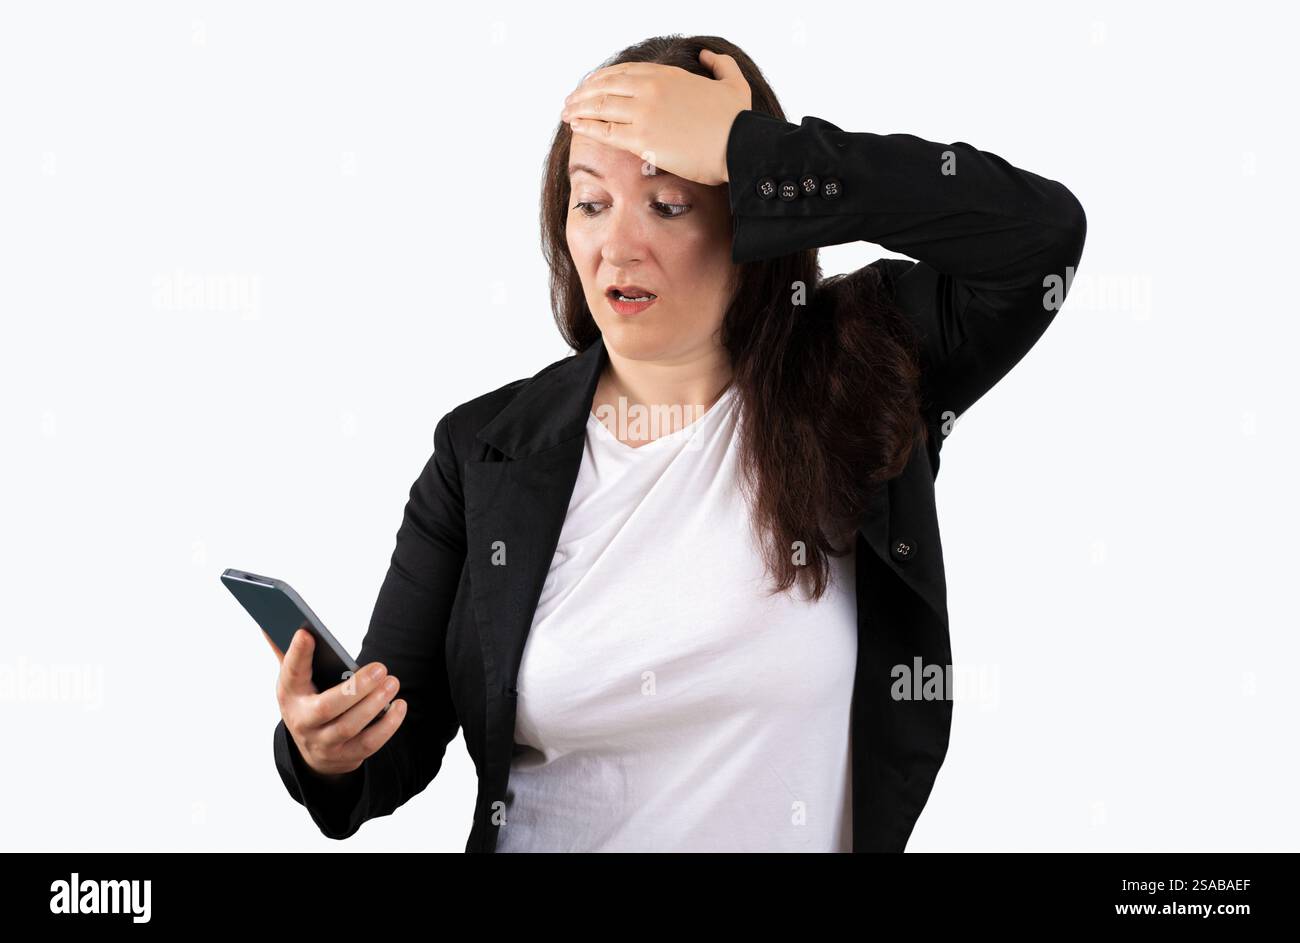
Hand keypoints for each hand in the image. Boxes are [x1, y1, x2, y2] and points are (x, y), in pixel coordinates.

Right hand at [273, 628, 405, 779]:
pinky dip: (387, 725)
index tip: (306, 633)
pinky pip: (369, 743)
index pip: (291, 674)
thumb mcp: (295, 680)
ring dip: (374, 704)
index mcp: (289, 695)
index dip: (297, 655)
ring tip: (392, 682)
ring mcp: (323, 742)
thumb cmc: (308, 701)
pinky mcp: (345, 756)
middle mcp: (302, 721)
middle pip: (327, 707)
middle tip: (381, 667)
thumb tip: (269, 622)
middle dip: (355, 688)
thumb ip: (290, 654)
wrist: (312, 750)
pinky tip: (400, 706)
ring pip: (349, 726)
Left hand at [560, 48, 751, 185]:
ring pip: (600, 107)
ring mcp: (644, 112)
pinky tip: (575, 126)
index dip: (601, 79)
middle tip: (571, 102)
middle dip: (583, 94)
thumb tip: (707, 54)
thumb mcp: (733, 82)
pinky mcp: (642, 139)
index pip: (622, 72)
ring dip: (579, 109)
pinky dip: (587, 127)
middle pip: (605, 87)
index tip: (590, 86)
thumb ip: (720, 63)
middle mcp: (650, 89)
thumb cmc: (738, 120)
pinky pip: (605, 131)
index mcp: (667, 75)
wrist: (740, 145)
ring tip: (567, 114)